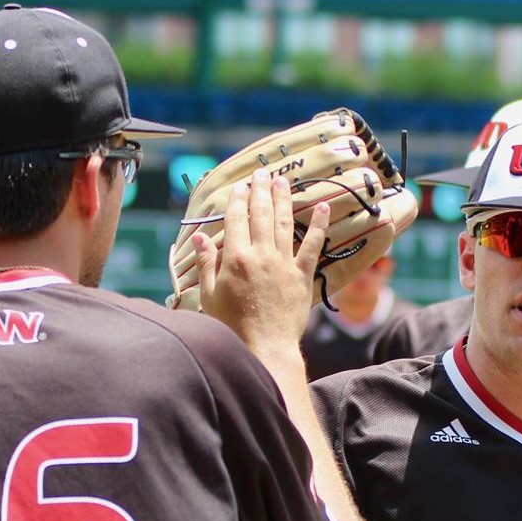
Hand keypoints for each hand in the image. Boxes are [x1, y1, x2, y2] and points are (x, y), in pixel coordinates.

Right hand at [194, 170, 329, 376]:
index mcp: (235, 258)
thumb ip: (206, 264)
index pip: (235, 219)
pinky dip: (318, 225)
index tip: (240, 186)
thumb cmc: (232, 326)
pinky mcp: (301, 276)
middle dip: (260, 191)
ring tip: (282, 181)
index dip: (237, 199)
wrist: (264, 347)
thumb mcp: (209, 295)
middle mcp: (260, 255)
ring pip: (284, 223)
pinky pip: (312, 245)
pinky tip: (321, 207)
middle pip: (260, 214)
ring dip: (283, 199)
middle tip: (262, 173)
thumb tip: (200, 238)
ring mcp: (283, 264)